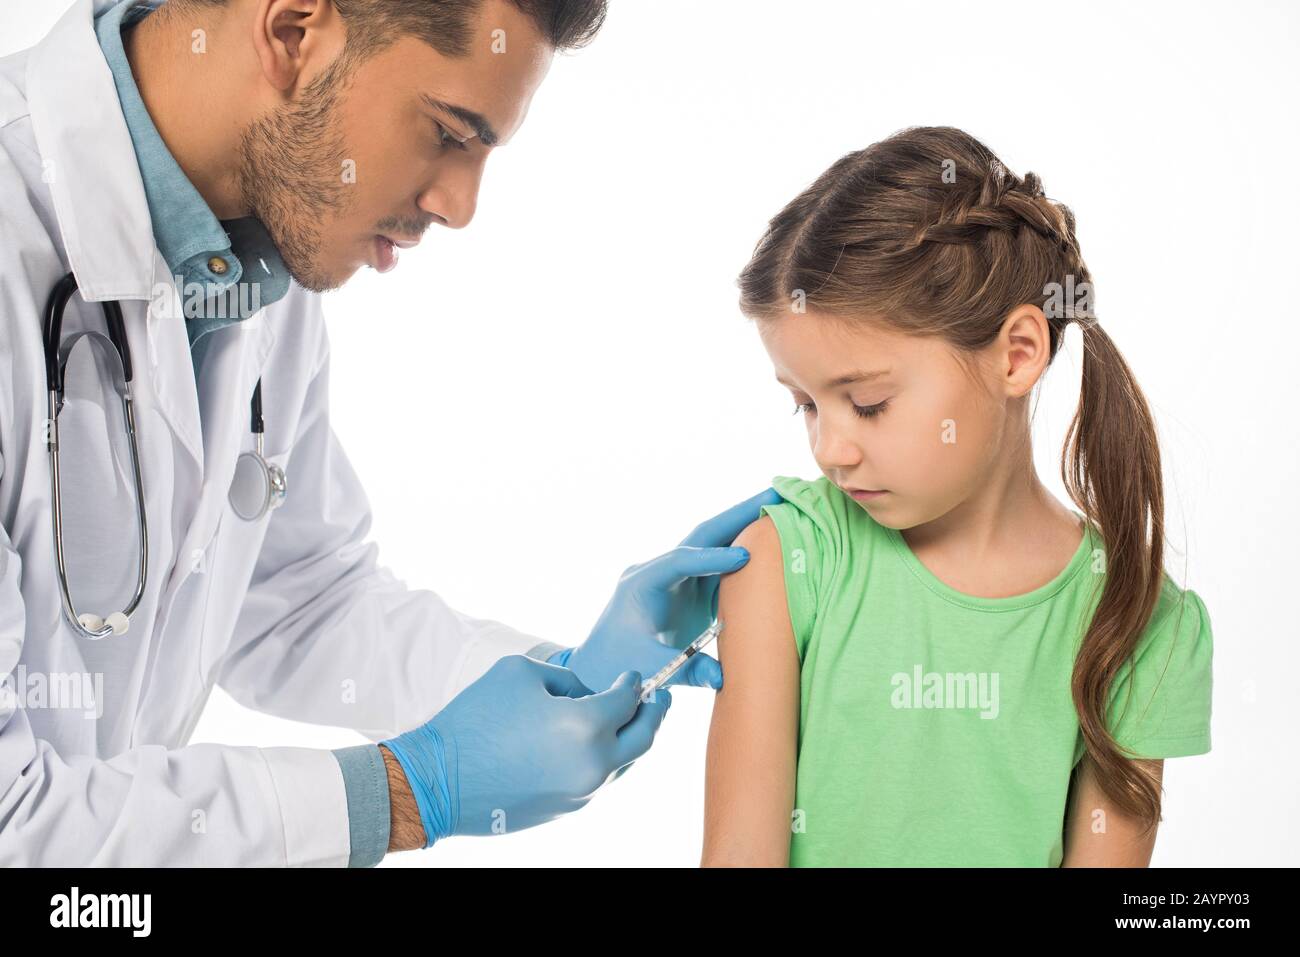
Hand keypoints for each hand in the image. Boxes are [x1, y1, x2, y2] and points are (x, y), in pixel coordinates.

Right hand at [380, 655, 669, 843]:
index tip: (633, 675)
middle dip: (654, 713)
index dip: (634, 683)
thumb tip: (589, 692)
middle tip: (659, 698)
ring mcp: (582, 793)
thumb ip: (567, 678)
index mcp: (585, 725)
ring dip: (632, 739)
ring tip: (630, 720)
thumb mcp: (521, 672)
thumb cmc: (475, 719)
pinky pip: (600, 781)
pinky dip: (607, 759)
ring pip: (624, 764)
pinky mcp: (568, 810)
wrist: (437, 780)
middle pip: (644, 737)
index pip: (629, 699)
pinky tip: (595, 745)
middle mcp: (593, 763)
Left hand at [564, 486, 781, 694]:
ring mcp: (677, 578)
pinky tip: (775, 544)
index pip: (680, 560)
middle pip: (702, 537)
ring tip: (784, 510)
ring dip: (747, 528)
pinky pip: (720, 565)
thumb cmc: (616, 666)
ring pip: (715, 545)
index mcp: (642, 583)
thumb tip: (721, 677)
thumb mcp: (648, 669)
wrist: (598, 666)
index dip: (713, 557)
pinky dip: (747, 553)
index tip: (745, 556)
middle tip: (776, 495)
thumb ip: (683, 670)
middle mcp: (660, 572)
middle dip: (738, 515)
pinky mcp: (690, 590)